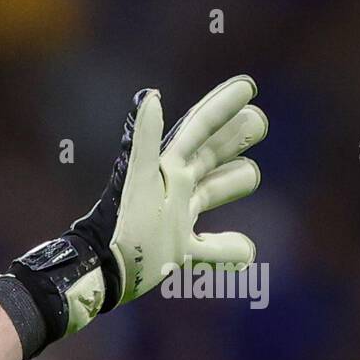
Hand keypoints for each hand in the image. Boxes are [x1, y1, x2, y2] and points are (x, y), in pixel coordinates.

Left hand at [0, 76, 266, 355]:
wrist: (101, 273)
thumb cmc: (121, 228)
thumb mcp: (137, 181)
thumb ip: (143, 140)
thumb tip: (150, 95)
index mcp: (167, 170)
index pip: (198, 129)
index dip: (222, 106)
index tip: (248, 86)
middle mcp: (171, 192)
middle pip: (208, 158)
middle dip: (233, 139)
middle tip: (258, 121)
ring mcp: (173, 221)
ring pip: (209, 195)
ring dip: (230, 182)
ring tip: (252, 174)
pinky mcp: (174, 252)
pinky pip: (208, 250)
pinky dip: (228, 249)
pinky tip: (246, 252)